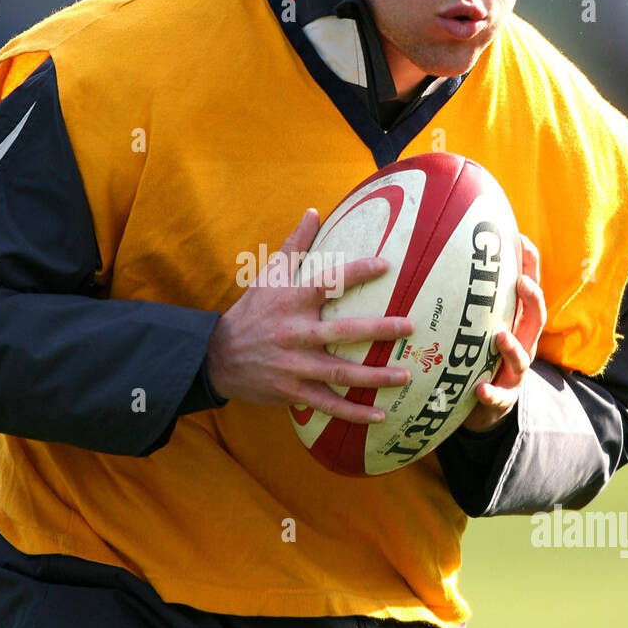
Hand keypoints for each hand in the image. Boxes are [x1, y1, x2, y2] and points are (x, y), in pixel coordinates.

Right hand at [205, 209, 413, 423]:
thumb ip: (294, 245)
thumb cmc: (250, 312)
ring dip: (375, 377)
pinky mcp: (293, 391)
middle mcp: (295, 333)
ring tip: (404, 375)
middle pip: (343, 332)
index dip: (356, 272)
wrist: (218, 357)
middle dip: (378, 330)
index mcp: (292, 301)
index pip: (328, 282)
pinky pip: (328, 404)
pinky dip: (354, 413)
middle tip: (409, 327)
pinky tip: (380, 415)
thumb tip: (314, 211)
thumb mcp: (268, 275)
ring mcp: (295, 365)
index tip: (386, 265)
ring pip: (341, 373)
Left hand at [460, 234, 546, 433]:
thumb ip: (471, 301)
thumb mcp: (480, 328)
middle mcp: (523, 345)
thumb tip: (447, 257)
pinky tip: (480, 389)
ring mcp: (515, 373)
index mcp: (517, 325)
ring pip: (522, 358)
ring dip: (512, 347)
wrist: (485, 406)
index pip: (529, 292)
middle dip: (533, 300)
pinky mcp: (503, 399)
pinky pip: (499, 397)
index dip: (530, 267)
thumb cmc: (480, 357)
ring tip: (500, 337)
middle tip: (522, 283)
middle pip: (536, 320)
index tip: (524, 241)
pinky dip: (491, 393)